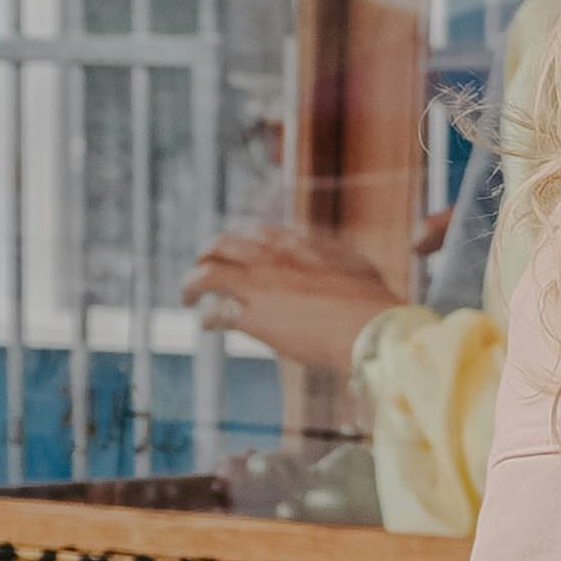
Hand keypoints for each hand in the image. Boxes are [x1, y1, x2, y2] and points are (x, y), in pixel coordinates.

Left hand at [183, 224, 398, 376]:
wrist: (370, 327)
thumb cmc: (373, 300)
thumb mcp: (354, 263)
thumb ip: (331, 253)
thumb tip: (322, 251)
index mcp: (294, 243)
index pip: (255, 234)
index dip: (243, 244)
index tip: (241, 255)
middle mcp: (269, 258)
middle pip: (221, 245)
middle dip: (207, 255)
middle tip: (202, 268)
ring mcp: (257, 286)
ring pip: (205, 274)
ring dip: (191, 285)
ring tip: (187, 297)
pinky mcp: (251, 317)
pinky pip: (214, 313)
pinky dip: (207, 319)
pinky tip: (207, 325)